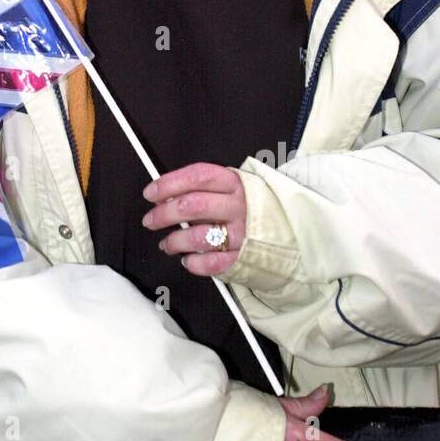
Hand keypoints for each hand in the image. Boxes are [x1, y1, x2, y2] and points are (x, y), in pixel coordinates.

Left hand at [142, 161, 245, 275]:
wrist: (291, 233)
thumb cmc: (252, 209)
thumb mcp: (233, 188)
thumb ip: (204, 189)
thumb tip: (165, 195)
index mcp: (236, 183)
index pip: (198, 177)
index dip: (169, 184)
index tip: (151, 193)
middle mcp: (240, 207)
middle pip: (193, 206)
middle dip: (164, 214)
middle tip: (150, 220)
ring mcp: (243, 234)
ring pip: (198, 236)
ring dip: (174, 241)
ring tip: (167, 244)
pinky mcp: (244, 259)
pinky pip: (211, 263)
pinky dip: (193, 263)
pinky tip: (188, 259)